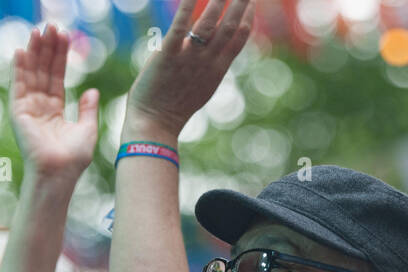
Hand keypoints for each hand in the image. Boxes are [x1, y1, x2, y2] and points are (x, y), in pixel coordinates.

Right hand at [10, 26, 99, 179]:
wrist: (59, 173)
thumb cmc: (74, 158)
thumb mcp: (87, 130)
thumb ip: (88, 109)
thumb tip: (92, 90)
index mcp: (55, 110)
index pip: (57, 77)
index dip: (60, 57)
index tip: (64, 36)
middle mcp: (40, 106)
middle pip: (43, 71)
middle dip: (47, 48)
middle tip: (51, 26)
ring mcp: (28, 108)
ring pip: (31, 74)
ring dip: (34, 52)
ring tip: (38, 31)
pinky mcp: (18, 112)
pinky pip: (18, 85)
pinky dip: (19, 68)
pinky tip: (22, 50)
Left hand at [125, 0, 255, 139]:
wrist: (156, 124)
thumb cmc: (173, 109)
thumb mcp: (199, 88)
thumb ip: (205, 67)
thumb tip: (206, 51)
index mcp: (216, 69)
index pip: (238, 39)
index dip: (247, 18)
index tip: (251, 3)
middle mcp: (207, 61)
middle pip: (229, 27)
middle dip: (240, 4)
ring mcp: (189, 58)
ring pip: (210, 23)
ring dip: (219, 1)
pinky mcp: (168, 54)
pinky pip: (180, 26)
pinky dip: (187, 7)